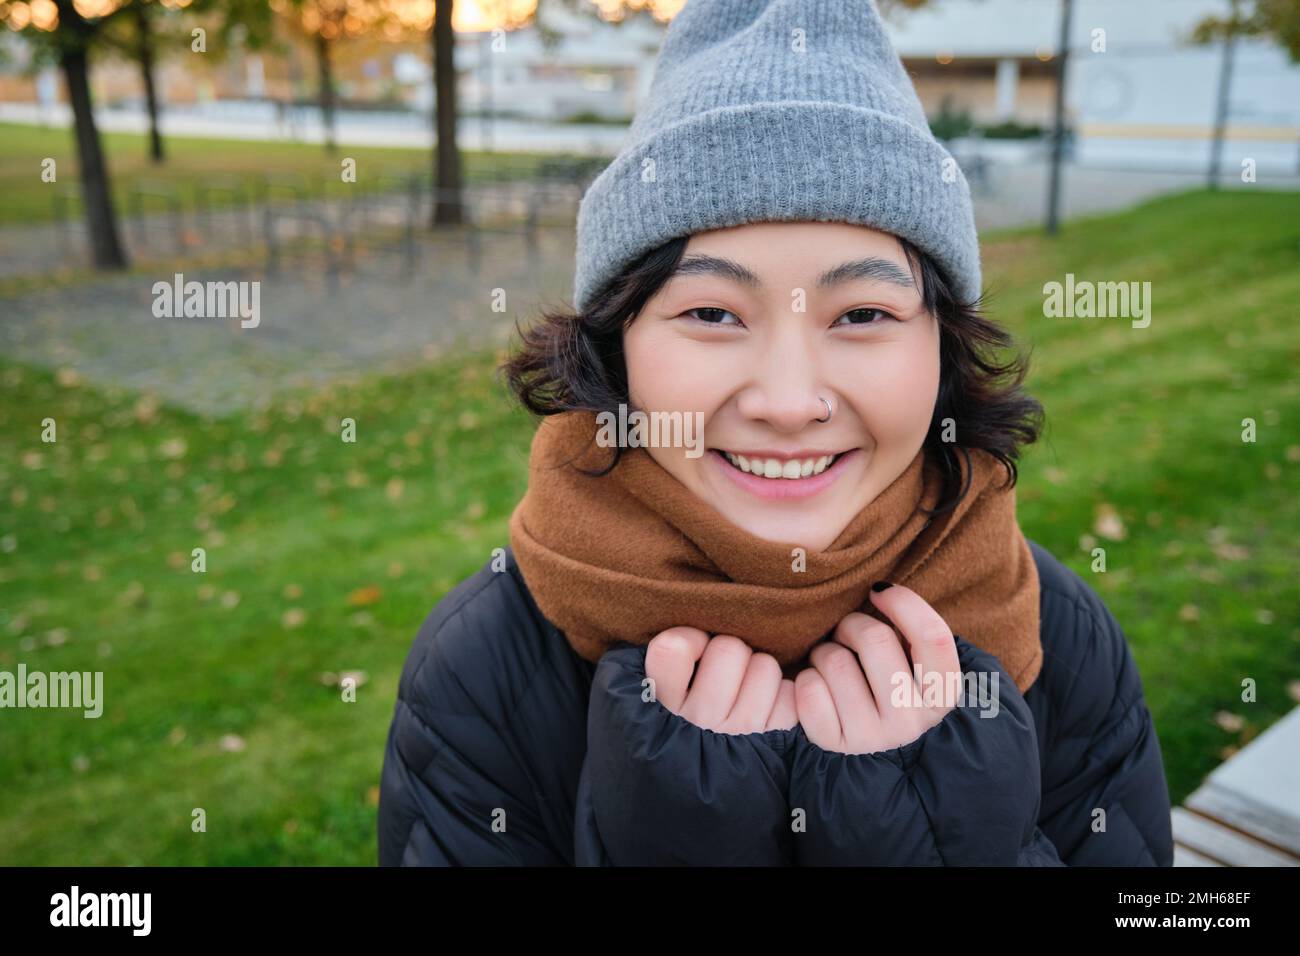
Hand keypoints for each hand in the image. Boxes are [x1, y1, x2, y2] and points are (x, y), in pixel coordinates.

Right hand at [645, 627, 797, 733]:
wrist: (702, 799)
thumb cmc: (678, 733)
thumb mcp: (650, 702)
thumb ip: (661, 665)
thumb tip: (686, 631)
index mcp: (662, 705)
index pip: (675, 648)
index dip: (690, 640)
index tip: (692, 653)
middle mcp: (700, 720)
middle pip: (729, 649)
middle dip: (730, 654)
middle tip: (723, 672)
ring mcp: (740, 732)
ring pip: (764, 666)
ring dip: (758, 673)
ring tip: (744, 692)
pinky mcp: (775, 740)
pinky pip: (790, 693)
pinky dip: (781, 696)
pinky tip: (764, 711)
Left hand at [795, 583, 960, 753]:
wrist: (870, 762)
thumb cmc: (891, 695)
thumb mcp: (918, 673)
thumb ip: (914, 638)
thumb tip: (880, 590)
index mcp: (941, 696)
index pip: (933, 637)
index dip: (904, 603)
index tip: (878, 592)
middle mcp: (911, 721)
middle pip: (875, 638)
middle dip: (852, 624)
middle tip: (846, 634)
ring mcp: (872, 737)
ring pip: (834, 660)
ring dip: (824, 651)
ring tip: (830, 664)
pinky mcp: (833, 745)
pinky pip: (808, 689)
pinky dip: (805, 679)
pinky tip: (817, 688)